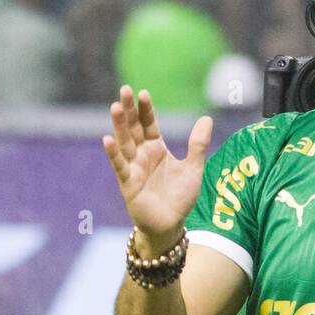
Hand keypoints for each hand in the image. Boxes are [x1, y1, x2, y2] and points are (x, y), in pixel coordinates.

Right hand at [102, 85, 212, 252]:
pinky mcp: (128, 183)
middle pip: (133, 128)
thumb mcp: (194, 168)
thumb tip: (207, 118)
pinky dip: (114, 153)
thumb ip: (198, 144)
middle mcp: (142, 155)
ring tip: (114, 107)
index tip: (143, 93)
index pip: (148, 123)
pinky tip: (108, 139)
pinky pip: (120, 166)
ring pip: (125, 143)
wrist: (171, 224)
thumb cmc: (180, 198)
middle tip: (124, 90)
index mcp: (156, 148)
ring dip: (119, 126)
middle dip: (128, 110)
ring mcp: (133, 168)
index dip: (145, 109)